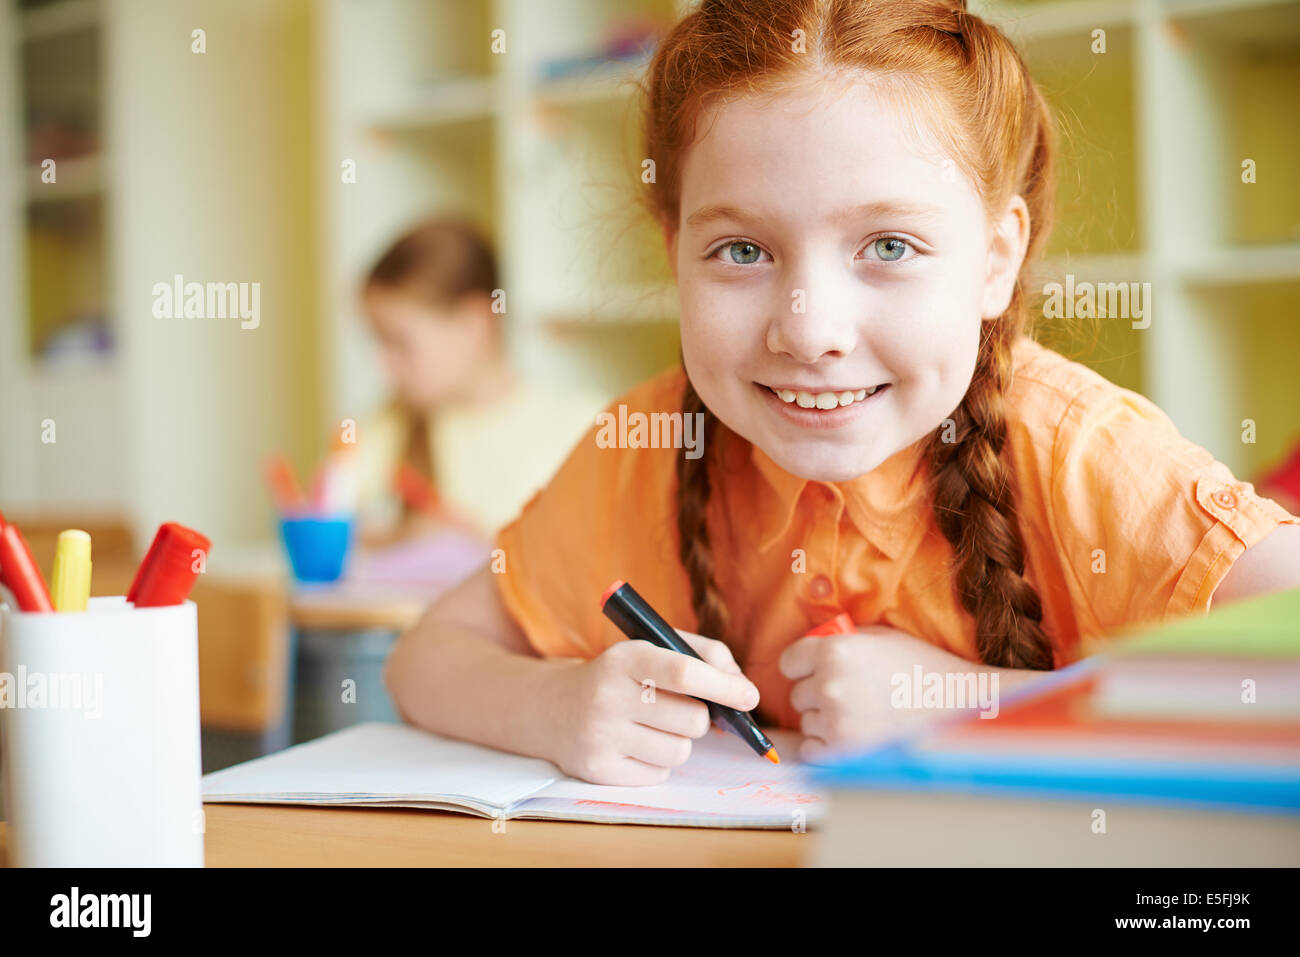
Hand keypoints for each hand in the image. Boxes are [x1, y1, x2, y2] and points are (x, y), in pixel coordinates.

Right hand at [543, 632, 759, 784]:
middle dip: (701, 717)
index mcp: (624, 658)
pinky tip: (636, 745)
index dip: (724, 686)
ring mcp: (601, 737)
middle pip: (693, 720)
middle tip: (682, 708)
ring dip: (679, 741)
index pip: (684, 673)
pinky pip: (660, 775)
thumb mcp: (652, 649)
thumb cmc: (622, 676)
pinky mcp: (599, 771)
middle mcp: (608, 696)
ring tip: (653, 726)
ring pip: (680, 752)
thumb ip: (704, 655)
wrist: (555, 708)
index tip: (750, 696)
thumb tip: (743, 690)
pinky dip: (658, 763)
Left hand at [779, 624, 982, 762]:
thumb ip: (840, 640)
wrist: (958, 704)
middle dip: (817, 694)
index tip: (815, 670)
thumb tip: (814, 647)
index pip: (788, 662)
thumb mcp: (878, 637)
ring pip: (807, 722)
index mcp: (834, 651)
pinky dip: (825, 746)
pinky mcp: (844, 752)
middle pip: (798, 695)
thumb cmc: (921, 667)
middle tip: (849, 695)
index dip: (802, 666)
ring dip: (825, 721)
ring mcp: (836, 721)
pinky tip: (851, 735)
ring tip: (860, 715)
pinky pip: (811, 750)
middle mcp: (829, 685)